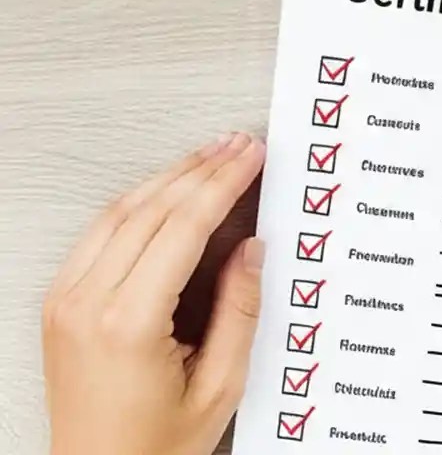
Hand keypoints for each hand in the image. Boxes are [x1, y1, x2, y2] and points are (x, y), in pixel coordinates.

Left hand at [43, 133, 266, 454]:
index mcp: (128, 323)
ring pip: (120, 212)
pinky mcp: (60, 303)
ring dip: (169, 177)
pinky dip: (138, 201)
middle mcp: (87, 304)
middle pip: (150, 209)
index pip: (182, 226)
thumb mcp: (220, 387)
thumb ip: (240, 312)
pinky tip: (165, 190)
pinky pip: (99, 233)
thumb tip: (252, 250)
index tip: (250, 158)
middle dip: (201, 169)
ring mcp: (66, 300)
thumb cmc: (152, 446)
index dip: (222, 184)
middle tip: (239, 145)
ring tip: (210, 155)